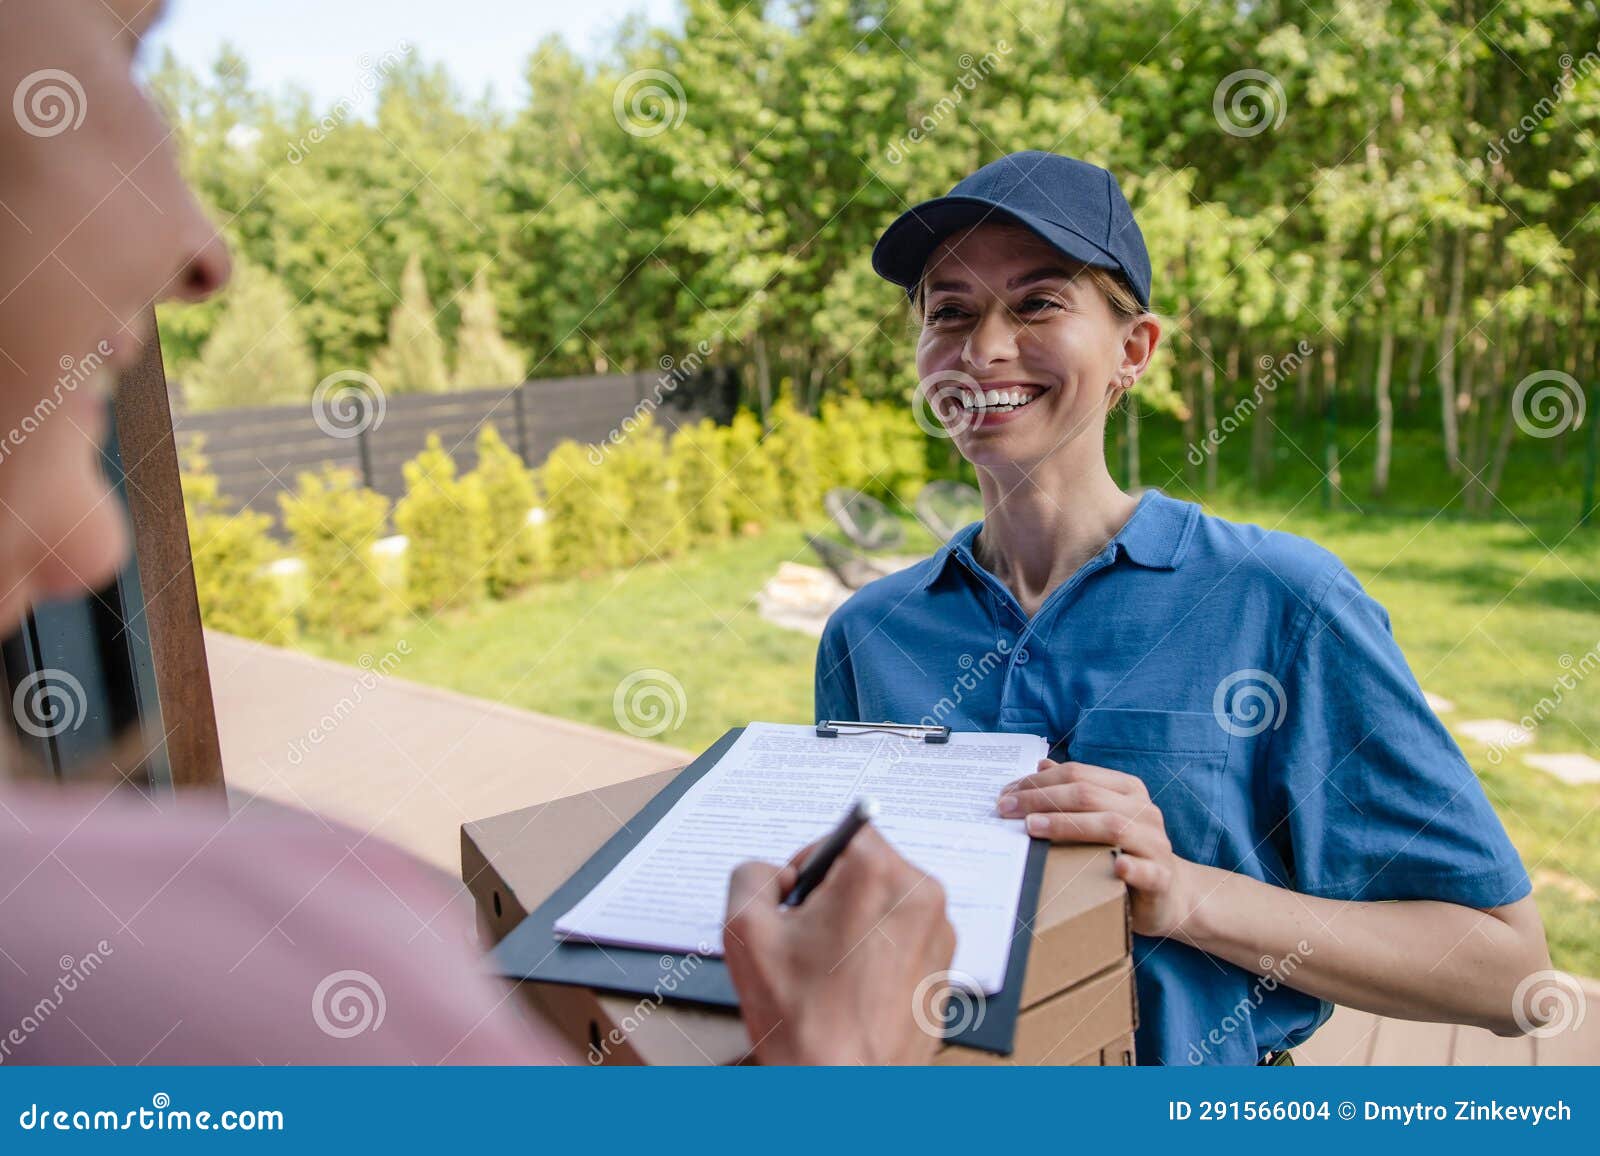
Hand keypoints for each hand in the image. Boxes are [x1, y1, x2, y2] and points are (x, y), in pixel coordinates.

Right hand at [722, 825, 955, 1064]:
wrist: (845, 1091)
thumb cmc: (802, 1020)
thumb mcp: (744, 931)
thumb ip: (752, 874)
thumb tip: (776, 872)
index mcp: (880, 874)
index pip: (842, 834)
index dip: (810, 867)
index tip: (799, 907)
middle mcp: (922, 895)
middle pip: (867, 867)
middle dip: (833, 896)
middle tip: (810, 944)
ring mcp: (940, 933)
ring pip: (885, 902)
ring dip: (856, 924)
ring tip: (832, 973)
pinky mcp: (946, 965)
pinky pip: (904, 936)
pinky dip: (878, 951)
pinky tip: (855, 988)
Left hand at [999, 758, 1197, 937]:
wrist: (1169, 893)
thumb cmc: (1126, 851)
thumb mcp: (1100, 816)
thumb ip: (1076, 791)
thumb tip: (1041, 766)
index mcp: (1126, 790)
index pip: (1078, 775)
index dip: (1039, 783)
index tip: (1005, 795)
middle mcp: (1142, 811)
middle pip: (1087, 796)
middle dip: (1041, 800)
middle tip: (1006, 810)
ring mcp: (1154, 843)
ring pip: (1111, 826)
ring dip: (1068, 826)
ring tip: (1033, 828)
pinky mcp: (1161, 878)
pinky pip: (1146, 870)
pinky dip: (1130, 868)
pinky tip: (1115, 867)